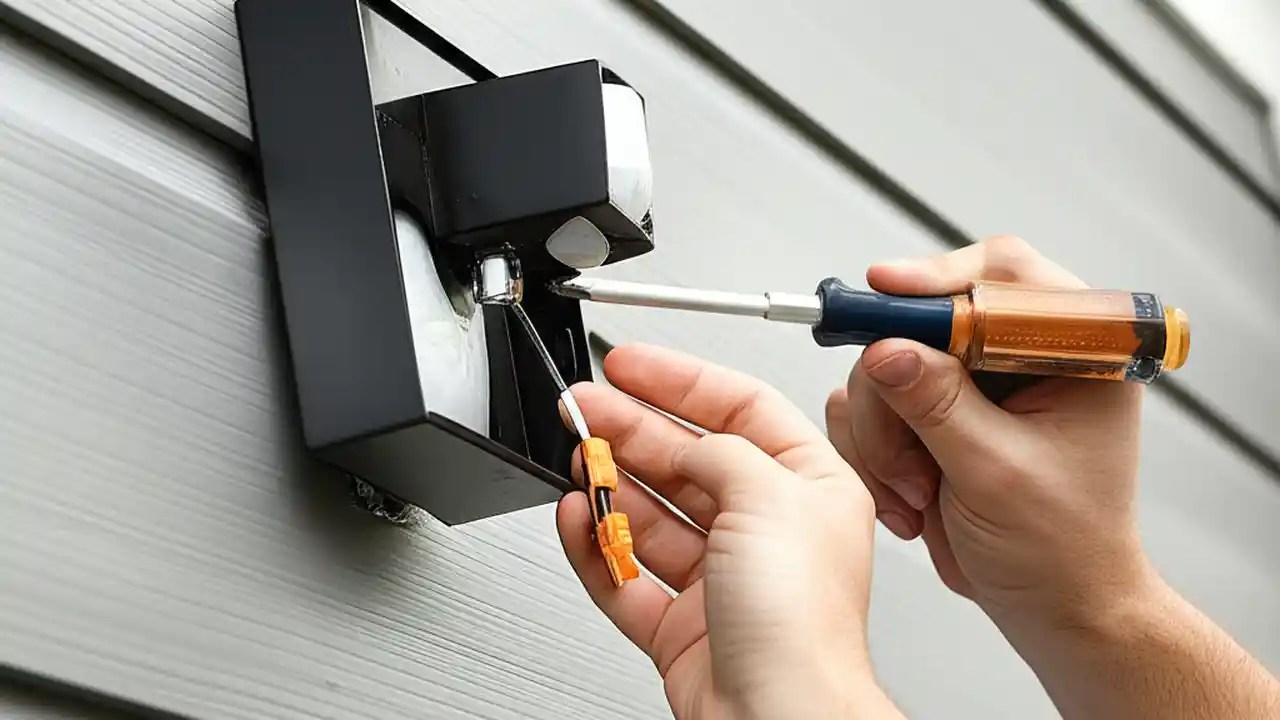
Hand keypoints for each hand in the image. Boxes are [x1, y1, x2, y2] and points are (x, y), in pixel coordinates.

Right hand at [557, 345, 900, 719]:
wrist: (778, 719)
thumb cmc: (802, 622)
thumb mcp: (768, 496)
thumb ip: (719, 450)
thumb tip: (684, 440)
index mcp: (808, 488)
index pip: (740, 408)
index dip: (680, 380)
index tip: (629, 364)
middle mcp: (766, 530)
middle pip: (686, 458)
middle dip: (630, 427)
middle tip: (582, 405)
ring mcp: (720, 578)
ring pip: (651, 514)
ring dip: (609, 482)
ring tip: (575, 455)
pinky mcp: (680, 624)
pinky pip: (624, 573)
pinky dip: (595, 546)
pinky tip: (576, 517)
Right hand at [825, 236, 1153, 638]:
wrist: (1055, 609)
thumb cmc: (1062, 550)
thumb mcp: (997, 473)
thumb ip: (938, 405)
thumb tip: (887, 349)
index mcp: (1077, 352)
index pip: (1004, 277)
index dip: (939, 278)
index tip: (884, 290)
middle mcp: (1025, 357)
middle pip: (927, 319)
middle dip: (898, 387)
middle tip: (903, 449)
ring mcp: (977, 384)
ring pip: (889, 362)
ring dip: (885, 431)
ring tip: (916, 490)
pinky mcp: (939, 412)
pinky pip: (876, 400)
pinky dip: (875, 446)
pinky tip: (907, 493)